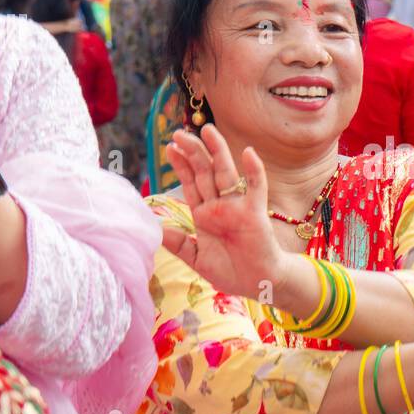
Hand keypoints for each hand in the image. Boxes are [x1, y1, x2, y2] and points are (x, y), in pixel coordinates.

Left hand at [161, 124, 287, 298]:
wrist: (258, 284)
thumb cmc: (231, 272)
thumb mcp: (197, 258)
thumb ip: (179, 243)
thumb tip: (156, 229)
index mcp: (204, 215)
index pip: (191, 184)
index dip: (181, 166)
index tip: (170, 147)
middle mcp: (220, 206)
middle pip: (204, 172)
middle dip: (192, 152)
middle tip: (179, 133)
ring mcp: (238, 206)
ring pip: (226, 173)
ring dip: (217, 151)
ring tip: (207, 130)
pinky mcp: (255, 212)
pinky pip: (256, 187)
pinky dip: (254, 170)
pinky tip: (248, 153)